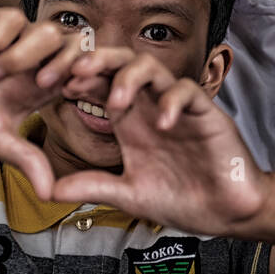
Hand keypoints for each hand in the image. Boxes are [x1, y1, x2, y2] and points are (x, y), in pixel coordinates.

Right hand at [0, 9, 85, 199]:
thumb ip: (26, 160)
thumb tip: (51, 194)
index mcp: (37, 86)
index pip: (81, 72)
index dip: (88, 79)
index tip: (72, 95)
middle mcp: (29, 61)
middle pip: (74, 45)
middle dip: (67, 63)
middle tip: (41, 85)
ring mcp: (8, 41)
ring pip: (46, 30)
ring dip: (25, 54)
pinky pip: (11, 17)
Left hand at [51, 55, 270, 236]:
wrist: (227, 213)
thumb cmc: (183, 200)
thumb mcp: (128, 195)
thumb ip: (92, 187)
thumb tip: (47, 191)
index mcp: (130, 122)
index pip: (99, 83)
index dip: (75, 77)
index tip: (51, 85)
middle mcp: (151, 108)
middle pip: (122, 64)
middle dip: (98, 61)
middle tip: (75, 73)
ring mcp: (178, 108)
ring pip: (153, 68)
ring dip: (131, 77)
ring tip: (117, 101)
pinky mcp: (206, 114)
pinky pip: (187, 92)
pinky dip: (172, 102)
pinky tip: (162, 124)